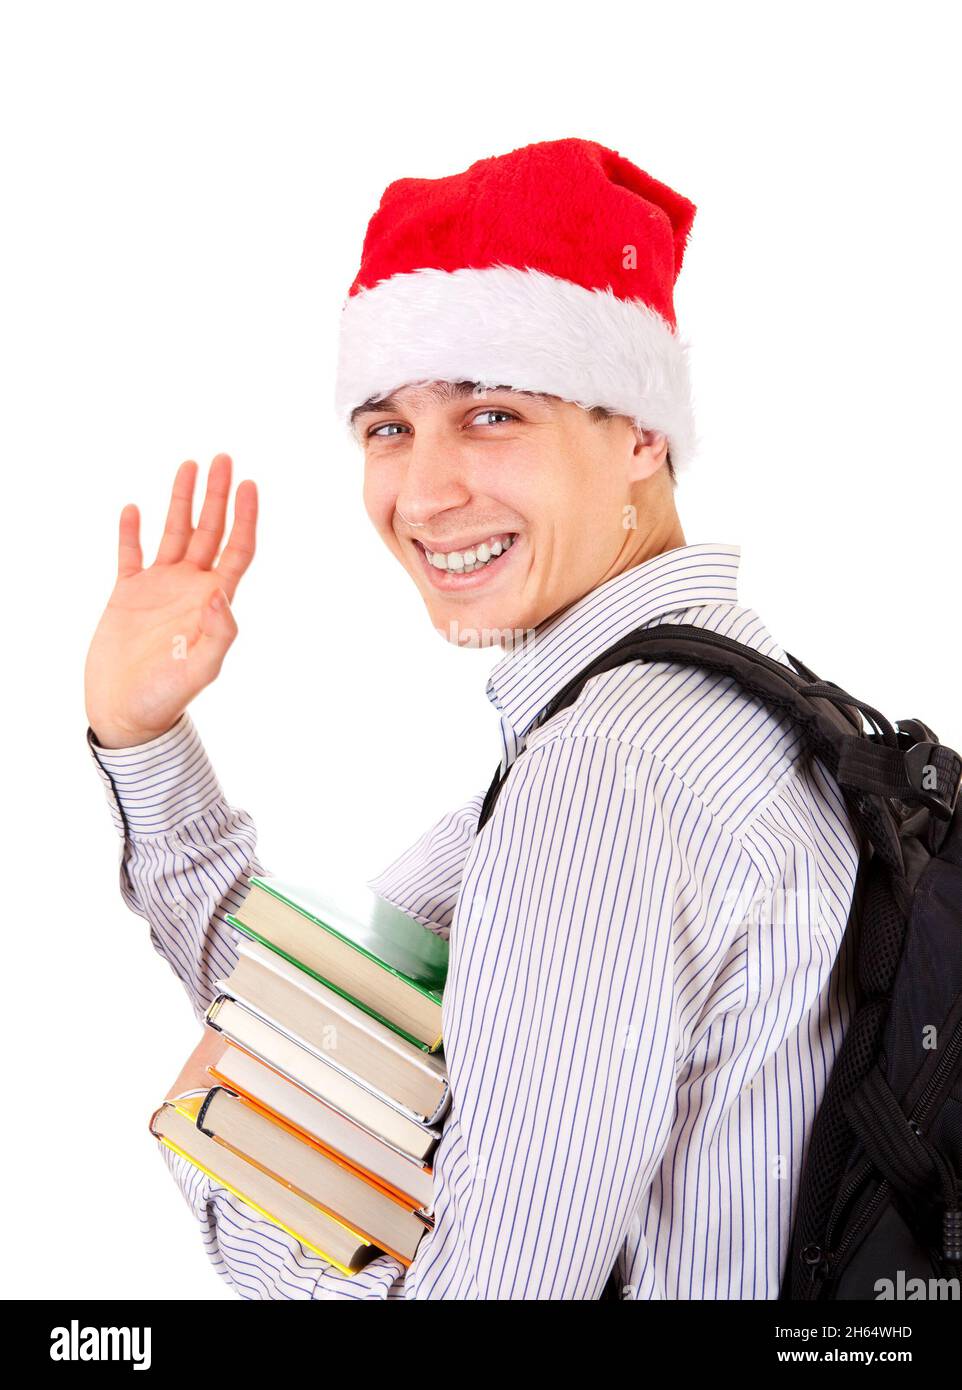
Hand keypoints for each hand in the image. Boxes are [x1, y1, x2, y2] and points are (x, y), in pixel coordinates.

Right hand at [84, 453, 257, 748]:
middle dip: (217, 496)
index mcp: (214, 602)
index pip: (236, 550)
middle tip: (223, 458)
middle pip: (209, 531)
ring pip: (174, 533)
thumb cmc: (167, 697)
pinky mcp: (128, 594)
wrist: (127, 713)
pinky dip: (131, 531)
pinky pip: (131, 554)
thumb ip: (217, 633)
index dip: (245, 518)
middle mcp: (190, 588)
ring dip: (182, 501)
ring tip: (188, 465)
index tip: (249, 484)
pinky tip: (133, 508)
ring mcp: (159, 588)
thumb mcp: (200, 670)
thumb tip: (222, 593)